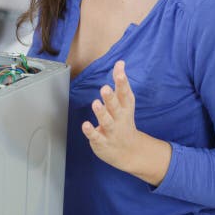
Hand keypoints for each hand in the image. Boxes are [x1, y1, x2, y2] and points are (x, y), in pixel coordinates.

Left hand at [82, 60, 170, 185]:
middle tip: (105, 88)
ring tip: (96, 103)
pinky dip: (91, 131)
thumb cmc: (123, 121)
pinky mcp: (102, 141)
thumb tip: (120, 62)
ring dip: (101, 113)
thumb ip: (120, 83)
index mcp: (125, 108)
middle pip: (116, 107)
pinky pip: (96, 136)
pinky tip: (85, 125)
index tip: (120, 71)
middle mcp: (119, 119)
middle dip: (111, 98)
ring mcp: (111, 131)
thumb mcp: (124, 103)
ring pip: (107, 122)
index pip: (126, 94)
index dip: (123, 83)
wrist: (129, 152)